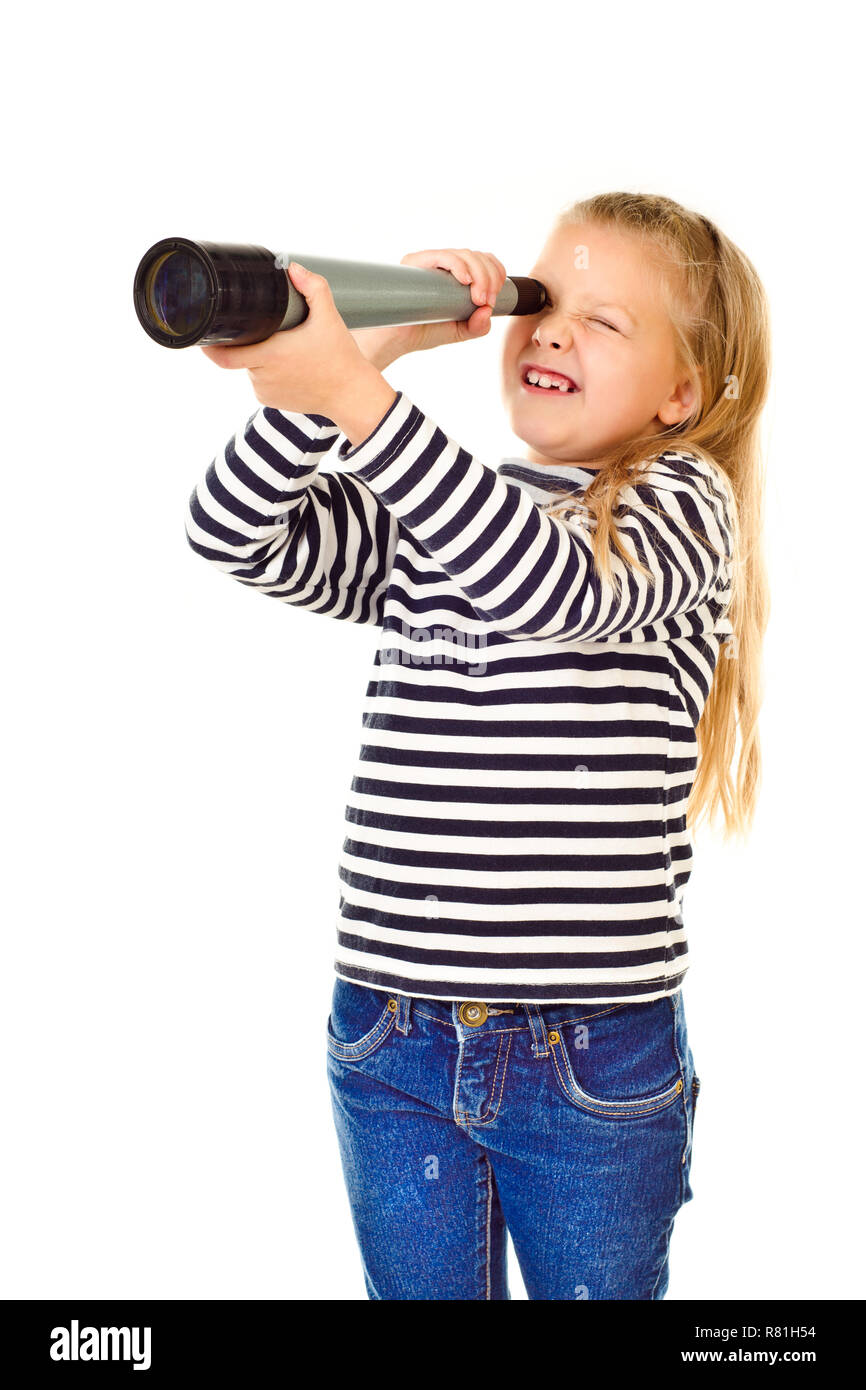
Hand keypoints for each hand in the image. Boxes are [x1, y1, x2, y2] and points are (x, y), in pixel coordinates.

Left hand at [199, 261, 374, 415]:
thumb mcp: (329, 317)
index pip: (224, 355)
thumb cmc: (340, 358)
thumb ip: (313, 288)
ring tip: (284, 350)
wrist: (351, 395)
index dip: (209, 345)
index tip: (205, 333)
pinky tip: (287, 368)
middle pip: (238, 355)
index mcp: (270, 354)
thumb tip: (293, 267)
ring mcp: (265, 392)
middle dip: (244, 342)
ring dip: (258, 358)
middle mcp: (263, 376)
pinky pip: (260, 383)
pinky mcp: (271, 402)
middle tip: (262, 331)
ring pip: (250, 368)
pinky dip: (267, 373)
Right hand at [349, 248, 507, 367]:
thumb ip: (476, 326)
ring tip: (478, 299)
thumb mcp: (457, 331)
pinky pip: (442, 256)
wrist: (392, 341)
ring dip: (479, 275)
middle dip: (489, 277)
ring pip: (462, 254)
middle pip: (474, 255)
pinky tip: (465, 282)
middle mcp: (440, 264)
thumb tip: (487, 311)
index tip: (494, 296)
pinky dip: (459, 266)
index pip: (480, 259)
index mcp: (452, 274)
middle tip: (486, 301)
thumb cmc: (420, 332)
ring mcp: (427, 262)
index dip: (494, 272)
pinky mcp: (414, 264)